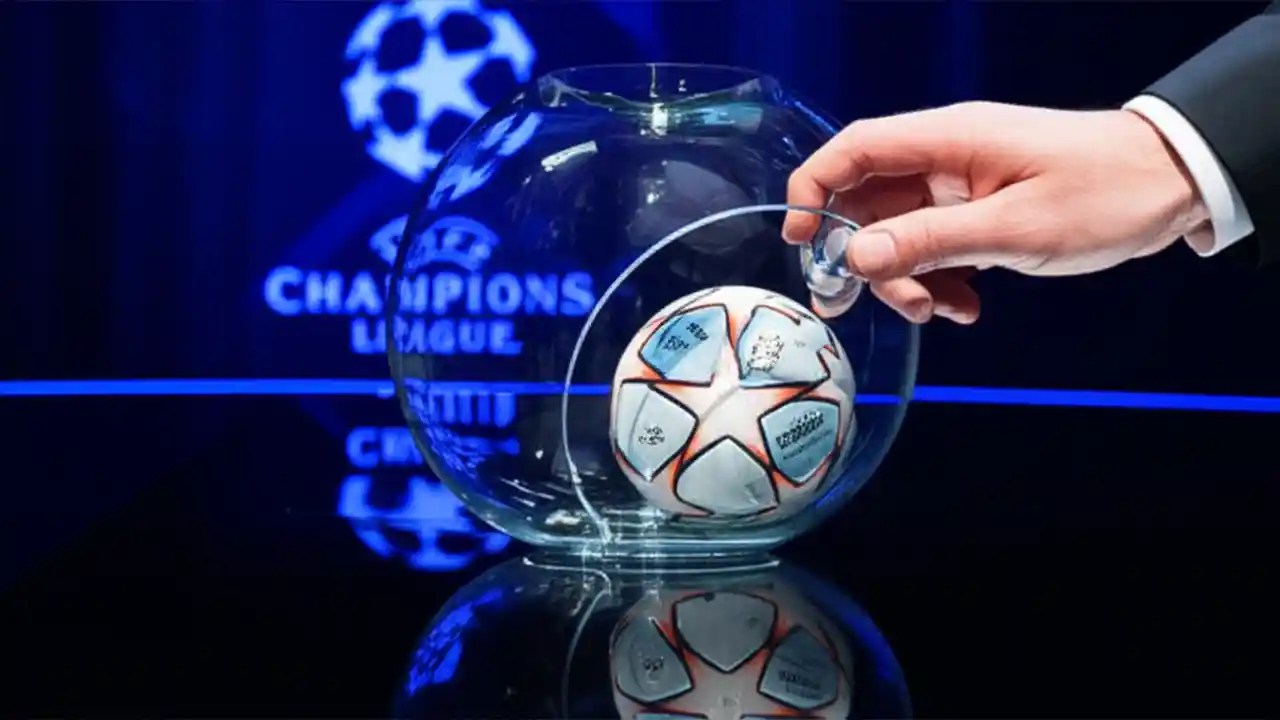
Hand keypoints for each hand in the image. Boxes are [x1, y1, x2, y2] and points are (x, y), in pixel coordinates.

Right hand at [782, 102, 1209, 323]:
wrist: (1173, 185)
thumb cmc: (1104, 194)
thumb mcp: (1014, 229)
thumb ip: (930, 242)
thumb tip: (854, 255)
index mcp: (948, 140)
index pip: (855, 150)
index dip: (814, 189)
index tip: (799, 241)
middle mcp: (946, 158)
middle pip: (870, 202)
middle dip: (859, 256)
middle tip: (849, 304)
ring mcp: (964, 185)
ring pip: (901, 232)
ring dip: (907, 278)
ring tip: (939, 311)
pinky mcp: (982, 210)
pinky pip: (937, 246)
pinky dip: (941, 279)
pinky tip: (966, 305)